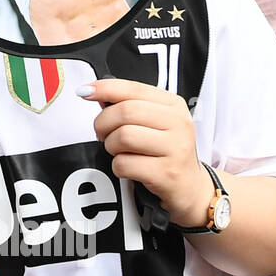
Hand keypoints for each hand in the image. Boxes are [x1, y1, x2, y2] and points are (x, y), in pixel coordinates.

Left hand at [81, 78, 212, 228]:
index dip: (105, 88)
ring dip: (111, 146)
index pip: (133, 89)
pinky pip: (124, 164)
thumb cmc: (165, 151)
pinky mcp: (166, 173)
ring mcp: (175, 148)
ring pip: (123, 137)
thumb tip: (94, 92)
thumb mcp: (156, 123)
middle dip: (103, 123)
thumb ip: (130, 106)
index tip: (84, 91)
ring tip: (119, 152)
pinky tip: (129, 168)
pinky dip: (118, 167)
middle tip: (103, 134)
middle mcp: (178, 123)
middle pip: (125, 112)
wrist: (190, 187)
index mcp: (173, 105)